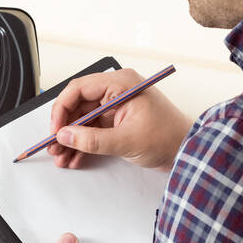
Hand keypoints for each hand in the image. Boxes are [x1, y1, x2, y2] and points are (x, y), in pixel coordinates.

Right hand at [47, 67, 189, 172]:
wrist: (188, 151)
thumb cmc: (169, 137)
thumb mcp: (127, 140)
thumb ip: (92, 139)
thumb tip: (65, 136)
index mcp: (121, 84)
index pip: (79, 89)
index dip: (62, 110)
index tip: (56, 130)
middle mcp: (117, 91)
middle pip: (79, 105)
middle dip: (65, 128)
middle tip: (54, 146)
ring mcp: (117, 106)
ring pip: (84, 120)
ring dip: (72, 139)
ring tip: (62, 157)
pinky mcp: (118, 121)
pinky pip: (93, 129)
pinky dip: (83, 143)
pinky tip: (75, 157)